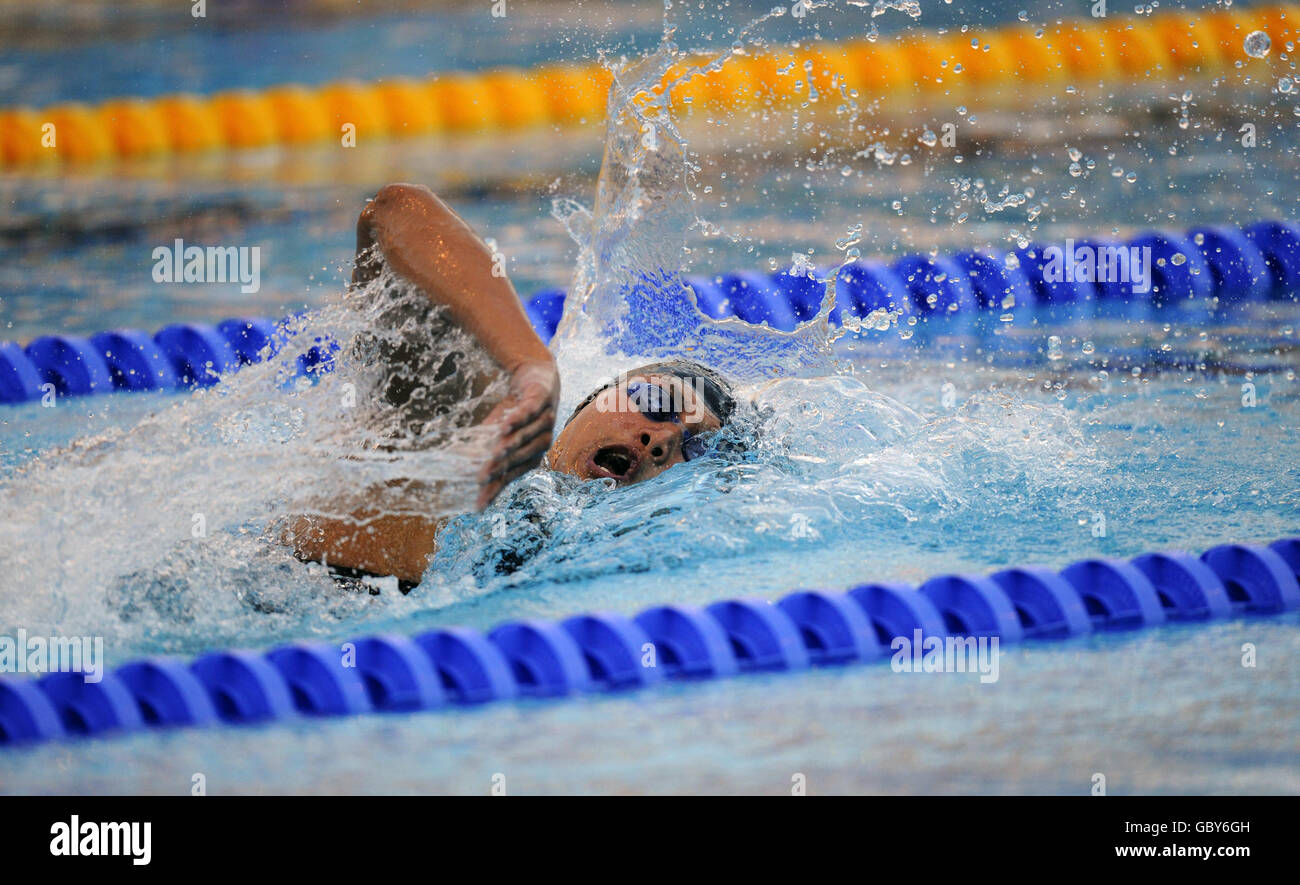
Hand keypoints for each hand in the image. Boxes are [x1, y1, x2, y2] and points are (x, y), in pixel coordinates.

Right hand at [476, 357, 559, 508]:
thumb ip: (484, 450)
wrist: (537, 376)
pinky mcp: (540, 400)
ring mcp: (544, 421)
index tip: (477, 505)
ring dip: (508, 447)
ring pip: (524, 437)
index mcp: (531, 456)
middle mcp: (541, 442)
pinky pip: (528, 412)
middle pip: (516, 459)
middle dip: (498, 470)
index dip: (494, 490)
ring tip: (492, 457)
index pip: (509, 476)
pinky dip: (517, 419)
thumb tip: (454, 468)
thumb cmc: (515, 412)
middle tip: (479, 479)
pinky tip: (505, 425)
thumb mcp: (497, 432)